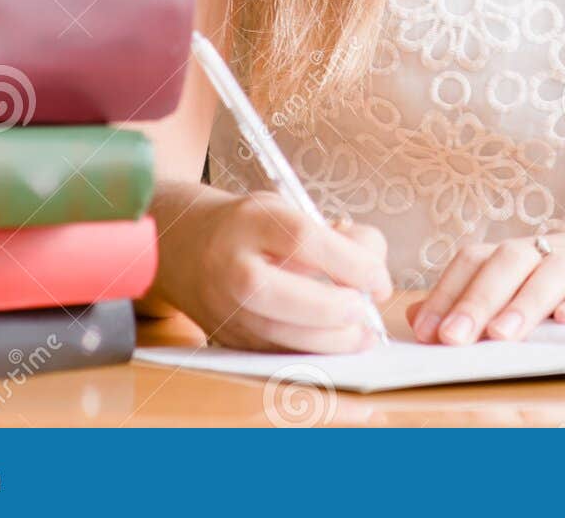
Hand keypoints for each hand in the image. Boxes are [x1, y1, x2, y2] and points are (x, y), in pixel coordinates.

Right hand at [152, 186, 392, 351]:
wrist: (184, 248)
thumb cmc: (250, 226)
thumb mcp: (288, 209)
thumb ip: (336, 235)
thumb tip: (374, 267)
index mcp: (251, 223)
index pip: (306, 241)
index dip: (352, 263)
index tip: (380, 279)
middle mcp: (234, 269)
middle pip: (294, 298)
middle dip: (342, 309)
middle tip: (367, 308)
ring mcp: (229, 311)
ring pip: (287, 338)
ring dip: (335, 341)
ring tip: (360, 333)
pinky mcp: (231, 341)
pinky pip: (279, 356)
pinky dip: (313, 354)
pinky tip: (334, 342)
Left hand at [407, 222, 564, 344]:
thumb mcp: (521, 283)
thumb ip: (471, 297)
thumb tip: (414, 317)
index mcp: (515, 254)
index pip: (473, 262)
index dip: (447, 293)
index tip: (425, 332)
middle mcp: (544, 251)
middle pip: (505, 264)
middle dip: (476, 300)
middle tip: (451, 338)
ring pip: (549, 274)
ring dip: (524, 303)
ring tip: (501, 335)